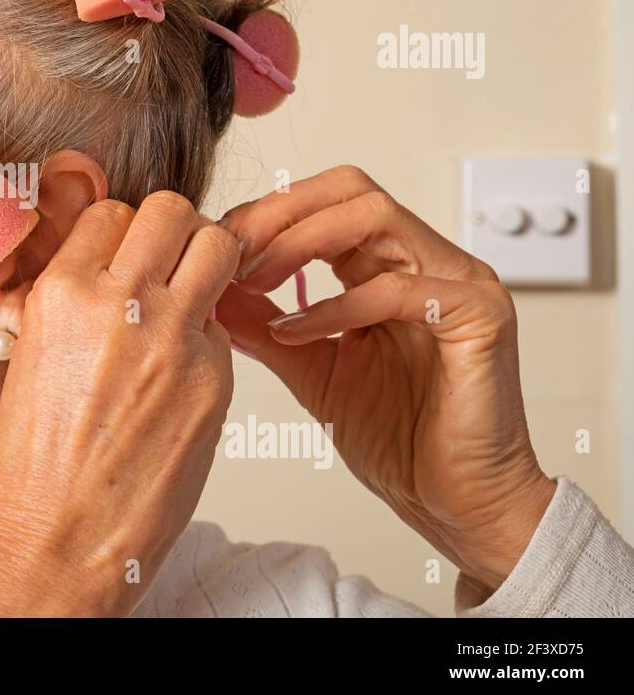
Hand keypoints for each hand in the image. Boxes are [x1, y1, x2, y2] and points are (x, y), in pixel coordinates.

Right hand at [0, 192, 239, 616]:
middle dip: (173, 229)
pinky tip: (183, 370)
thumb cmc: (35, 461)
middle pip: (172, 210)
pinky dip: (210, 334)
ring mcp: (174, 339)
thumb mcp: (33, 354)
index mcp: (61, 293)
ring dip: (208, 259)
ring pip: (218, 245)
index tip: (124, 253)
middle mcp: (120, 304)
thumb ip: (77, 300)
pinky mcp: (215, 379)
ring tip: (191, 293)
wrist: (56, 538)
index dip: (121, 231)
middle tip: (167, 261)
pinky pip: (224, 324)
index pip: (110, 211)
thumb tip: (118, 268)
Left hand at [216, 166, 555, 590]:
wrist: (455, 503)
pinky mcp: (482, 315)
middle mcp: (431, 261)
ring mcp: (462, 282)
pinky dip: (336, 306)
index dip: (269, 213)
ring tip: (255, 281)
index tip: (217, 246)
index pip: (329, 201)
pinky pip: (398, 289)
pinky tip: (295, 333)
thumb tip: (211, 289)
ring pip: (376, 218)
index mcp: (392, 266)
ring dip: (301, 242)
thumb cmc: (399, 439)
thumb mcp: (309, 367)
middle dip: (281, 214)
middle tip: (231, 251)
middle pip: (352, 191)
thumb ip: (264, 325)